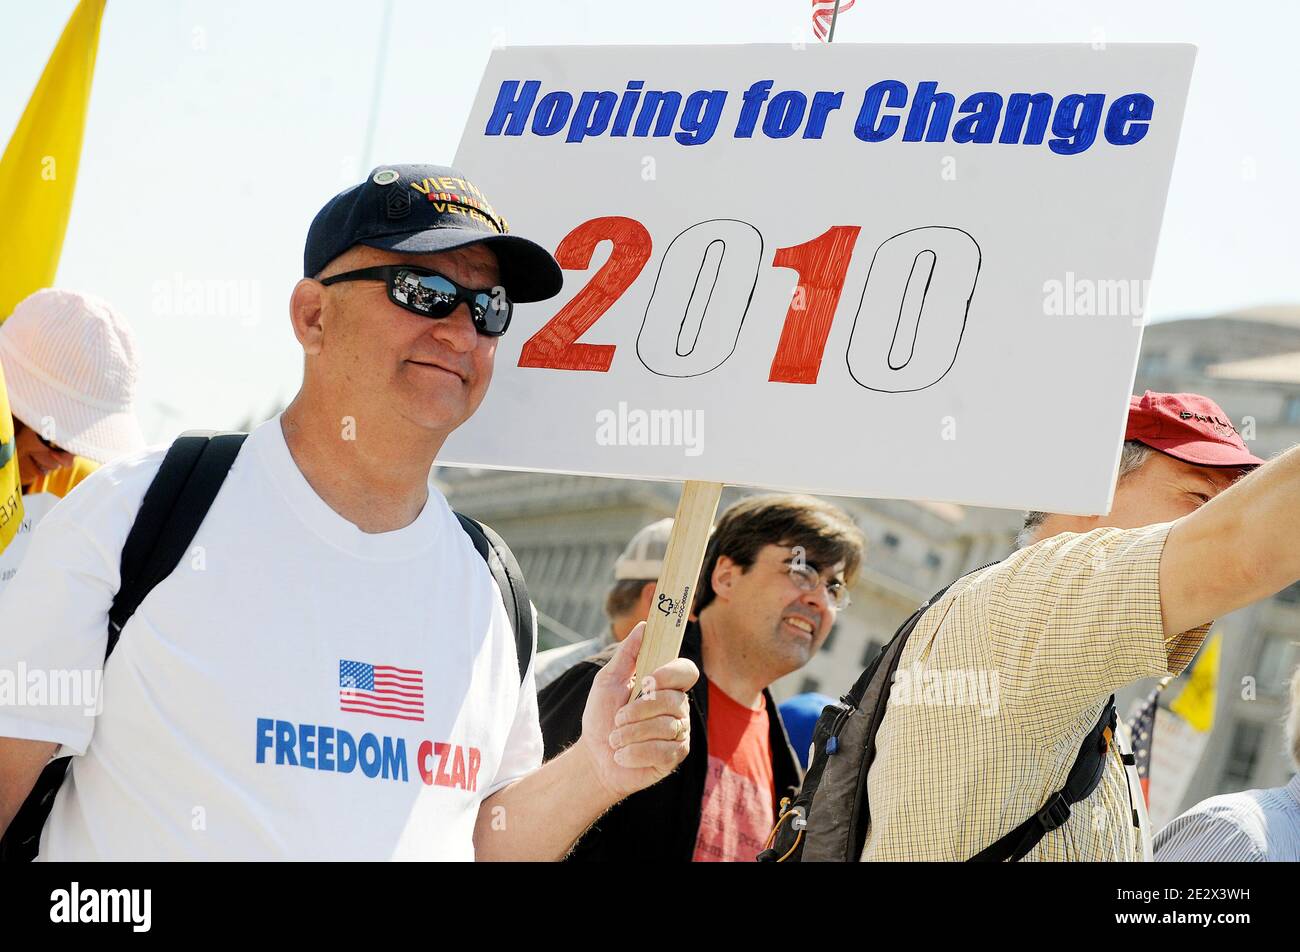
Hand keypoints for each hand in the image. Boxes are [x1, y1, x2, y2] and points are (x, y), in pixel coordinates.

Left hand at [577, 622, 698, 801]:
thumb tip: (644, 627)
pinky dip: (634, 753)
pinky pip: (662, 751)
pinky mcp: (675, 756)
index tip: (648, 680)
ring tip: (615, 739)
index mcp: (666, 685)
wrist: (594, 756)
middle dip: (638, 710)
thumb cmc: (602, 716)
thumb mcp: (608, 681)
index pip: (687, 671)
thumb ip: (627, 654)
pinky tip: (622, 755)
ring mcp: (679, 732)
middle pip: (673, 701)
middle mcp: (678, 707)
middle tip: (618, 718)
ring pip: (665, 726)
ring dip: (631, 734)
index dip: (672, 674)